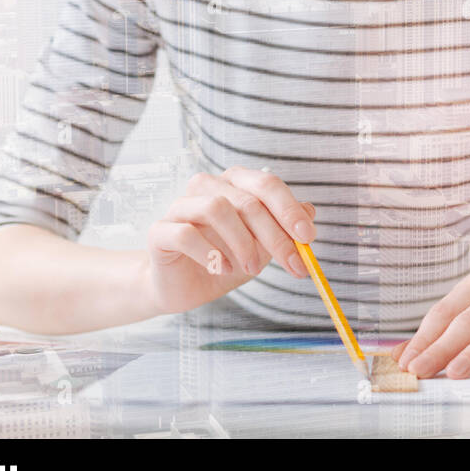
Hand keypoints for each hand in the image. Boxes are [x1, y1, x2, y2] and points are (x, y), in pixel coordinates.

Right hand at [143, 166, 316, 314]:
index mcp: (235, 183)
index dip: (290, 210)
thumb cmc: (225, 260)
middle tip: (292, 263)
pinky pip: (187, 233)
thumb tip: (310, 211)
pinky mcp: (160, 230)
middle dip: (275, 235)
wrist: (183, 287)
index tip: (308, 237)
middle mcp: (207, 186)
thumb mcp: (263, 247)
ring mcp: (181, 206)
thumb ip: (284, 229)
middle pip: (247, 200)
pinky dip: (211, 254)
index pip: (267, 184)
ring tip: (251, 267)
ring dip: (242, 243)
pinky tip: (223, 269)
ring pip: (217, 208)